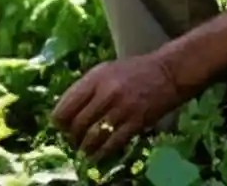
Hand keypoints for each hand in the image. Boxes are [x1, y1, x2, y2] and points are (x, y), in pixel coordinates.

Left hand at [51, 53, 194, 161]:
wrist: (167, 72)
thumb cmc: (134, 71)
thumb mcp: (106, 71)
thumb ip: (87, 88)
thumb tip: (66, 111)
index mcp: (95, 78)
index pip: (66, 106)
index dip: (59, 121)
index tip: (60, 128)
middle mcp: (106, 93)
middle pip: (78, 124)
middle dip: (72, 137)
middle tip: (73, 141)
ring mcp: (121, 108)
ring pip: (93, 136)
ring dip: (85, 147)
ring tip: (84, 150)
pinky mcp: (135, 122)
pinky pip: (112, 143)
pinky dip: (102, 153)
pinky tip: (97, 156)